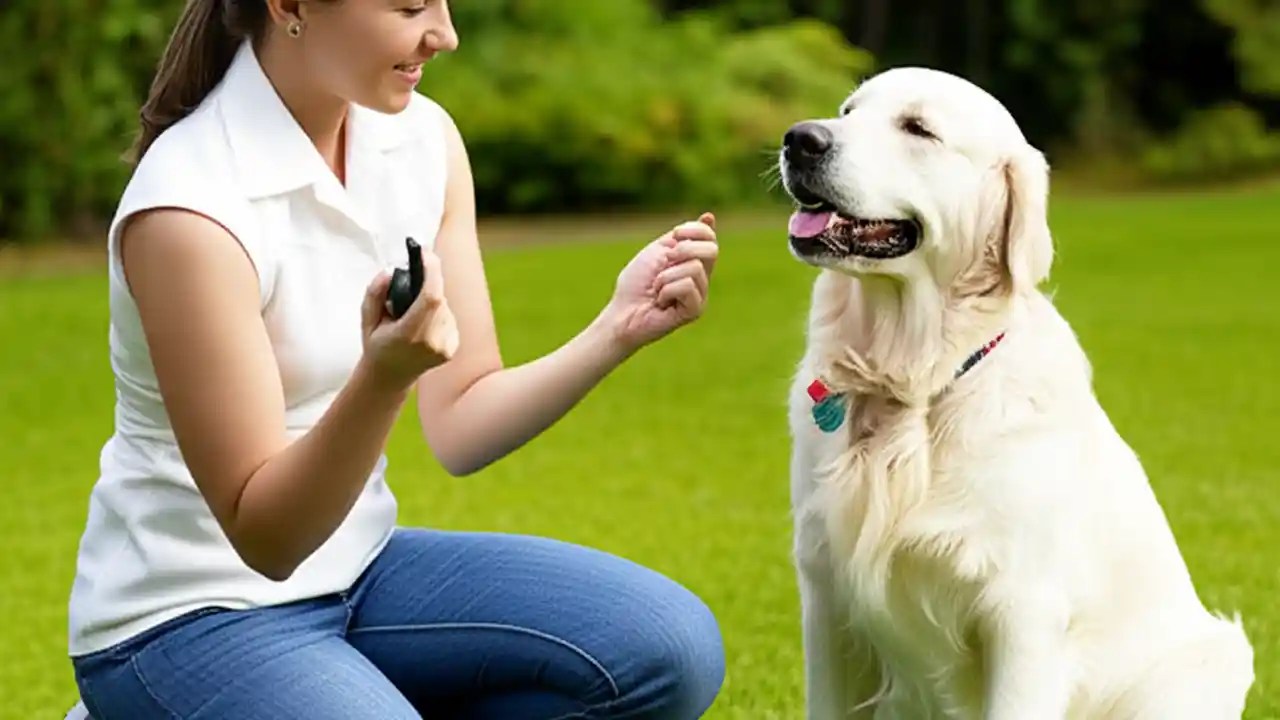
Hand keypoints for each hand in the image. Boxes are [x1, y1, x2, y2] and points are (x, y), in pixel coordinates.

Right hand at [360, 245, 459, 388]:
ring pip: (446, 308)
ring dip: (433, 300)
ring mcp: (444, 348)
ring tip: (413, 310)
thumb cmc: (376, 345)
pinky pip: (449, 319)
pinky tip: (423, 323)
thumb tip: (389, 272)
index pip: (431, 297)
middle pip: (439, 298)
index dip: (432, 271)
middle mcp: (431, 342)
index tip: (425, 253)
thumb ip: (375, 294)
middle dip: (428, 283)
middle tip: (413, 283)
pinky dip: (438, 314)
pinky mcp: (452, 349)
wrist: (390, 377)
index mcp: (409, 334)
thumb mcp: (367, 319)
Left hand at [604, 212, 718, 352]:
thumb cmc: (636, 284)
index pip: (709, 237)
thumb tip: (709, 216)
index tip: (675, 234)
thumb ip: (682, 237)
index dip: (695, 229)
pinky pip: (688, 286)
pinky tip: (661, 302)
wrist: (622, 312)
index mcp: (693, 261)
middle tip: (665, 262)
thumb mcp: (658, 251)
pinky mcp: (696, 310)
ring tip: (656, 289)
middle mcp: (701, 278)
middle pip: (712, 249)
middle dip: (684, 250)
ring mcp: (701, 295)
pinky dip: (667, 290)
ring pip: (695, 268)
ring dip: (666, 276)